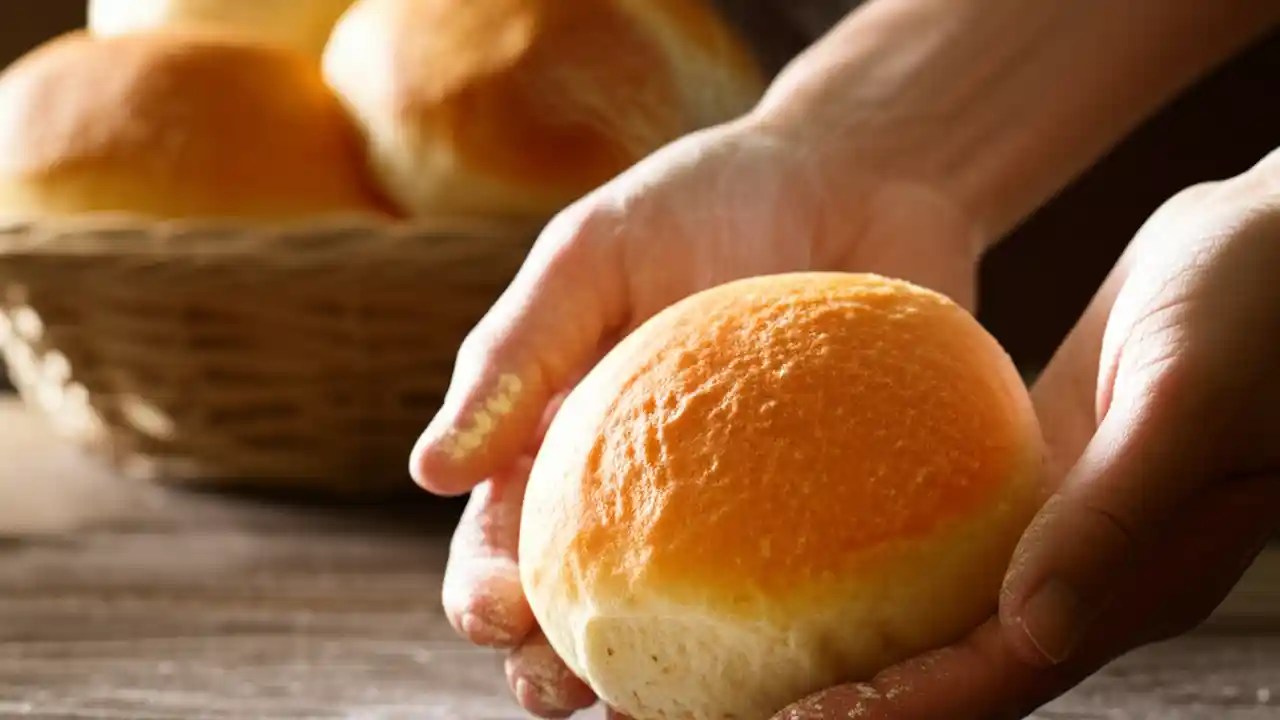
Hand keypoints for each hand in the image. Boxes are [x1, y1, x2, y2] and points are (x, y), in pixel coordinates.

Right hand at [410, 113, 980, 716]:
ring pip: (688, 641)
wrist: (858, 177)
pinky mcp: (836, 529)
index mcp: (567, 449)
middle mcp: (646, 505)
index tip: (500, 612)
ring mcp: (744, 525)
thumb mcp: (590, 256)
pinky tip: (790, 677)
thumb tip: (428, 472)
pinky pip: (809, 612)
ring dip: (659, 691)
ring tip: (658, 711)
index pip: (504, 548)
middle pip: (585, 617)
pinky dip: (787, 657)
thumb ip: (513, 357)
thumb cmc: (706, 203)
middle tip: (565, 688)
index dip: (487, 595)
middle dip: (555, 669)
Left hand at [775, 150, 1279, 718]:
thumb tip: (1033, 626)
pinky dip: (881, 542)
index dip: (899, 709)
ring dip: (857, 626)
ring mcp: (1056, 524)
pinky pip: (946, 524)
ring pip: (943, 603)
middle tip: (739, 691)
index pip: (995, 676)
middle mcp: (1086, 574)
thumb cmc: (1262, 309)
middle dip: (856, 688)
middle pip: (954, 661)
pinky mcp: (1033, 469)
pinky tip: (808, 528)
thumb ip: (1114, 517)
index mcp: (1133, 585)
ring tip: (752, 628)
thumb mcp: (1187, 406)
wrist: (1279, 241)